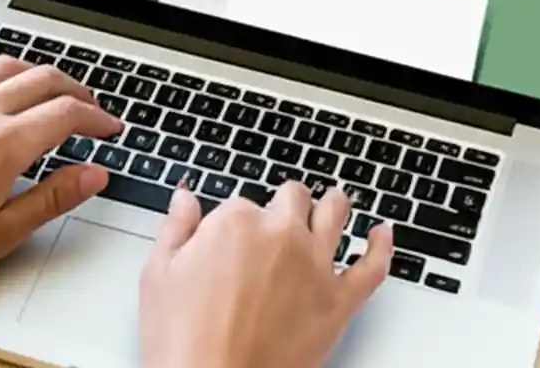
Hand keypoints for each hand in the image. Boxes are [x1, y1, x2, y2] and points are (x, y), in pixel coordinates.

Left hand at [0, 57, 120, 301]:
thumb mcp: (1, 233)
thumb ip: (53, 197)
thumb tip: (93, 174)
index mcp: (2, 145)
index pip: (66, 114)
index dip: (97, 118)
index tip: (109, 128)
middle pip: (41, 80)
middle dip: (75, 91)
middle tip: (88, 108)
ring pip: (0, 67)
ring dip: (34, 73)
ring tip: (47, 89)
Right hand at [139, 183, 393, 367]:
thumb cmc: (182, 341)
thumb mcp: (158, 275)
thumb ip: (176, 227)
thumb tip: (185, 197)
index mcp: (236, 223)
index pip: (242, 204)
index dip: (234, 223)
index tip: (227, 241)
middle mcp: (281, 235)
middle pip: (292, 199)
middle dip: (284, 206)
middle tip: (276, 222)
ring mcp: (315, 265)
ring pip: (335, 213)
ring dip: (332, 205)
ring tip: (332, 204)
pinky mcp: (340, 300)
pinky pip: (373, 265)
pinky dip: (382, 245)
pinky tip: (382, 234)